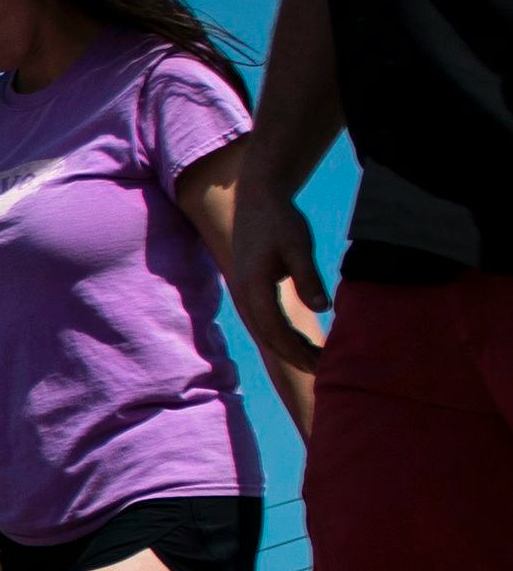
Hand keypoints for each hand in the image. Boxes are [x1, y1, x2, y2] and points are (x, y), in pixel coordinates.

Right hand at [223, 185, 330, 376]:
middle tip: (326, 371)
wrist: (257, 199)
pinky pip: (265, 321)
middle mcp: (244, 295)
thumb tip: (322, 309)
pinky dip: (284, 335)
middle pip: (270, 338)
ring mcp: (244, 293)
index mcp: (254, 287)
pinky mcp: (249, 289)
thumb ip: (308, 278)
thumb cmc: (280, 220)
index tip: (324, 365)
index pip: (277, 332)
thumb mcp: (298, 246)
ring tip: (317, 360)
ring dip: (289, 349)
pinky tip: (302, 338)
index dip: (300, 352)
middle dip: (296, 357)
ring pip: (266, 332)